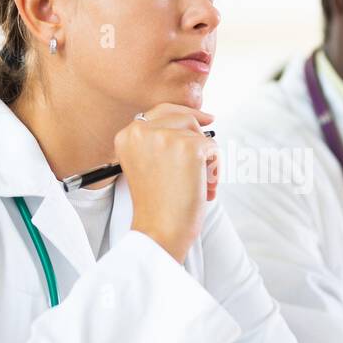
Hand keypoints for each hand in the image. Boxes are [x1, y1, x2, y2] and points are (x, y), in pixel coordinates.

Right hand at [115, 103, 217, 262]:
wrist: (159, 231)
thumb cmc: (157, 206)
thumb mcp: (148, 165)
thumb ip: (160, 141)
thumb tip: (196, 120)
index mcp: (127, 135)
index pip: (160, 111)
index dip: (184, 115)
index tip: (204, 119)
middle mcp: (142, 131)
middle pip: (182, 116)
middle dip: (198, 135)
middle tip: (208, 148)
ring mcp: (165, 137)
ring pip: (200, 134)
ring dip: (207, 159)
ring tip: (200, 184)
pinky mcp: (189, 147)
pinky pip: (213, 148)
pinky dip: (214, 169)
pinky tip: (204, 188)